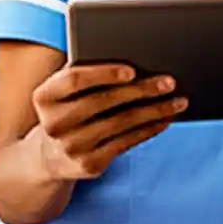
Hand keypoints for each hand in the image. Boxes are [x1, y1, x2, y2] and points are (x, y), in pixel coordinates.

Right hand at [31, 64, 186, 180]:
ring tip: (178, 100)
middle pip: (103, 102)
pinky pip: (126, 143)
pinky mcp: (90, 165)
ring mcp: (71, 147)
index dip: (103, 74)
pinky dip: (148, 129)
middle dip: (140, 90)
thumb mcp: (65, 90)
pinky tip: (164, 119)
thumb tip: (138, 58)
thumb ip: (88, 72)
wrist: (50, 155)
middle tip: (169, 81)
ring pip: (120, 124)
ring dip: (154, 110)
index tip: (131, 69)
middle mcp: (53, 124)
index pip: (74, 80)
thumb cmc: (68, 107)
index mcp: (44, 96)